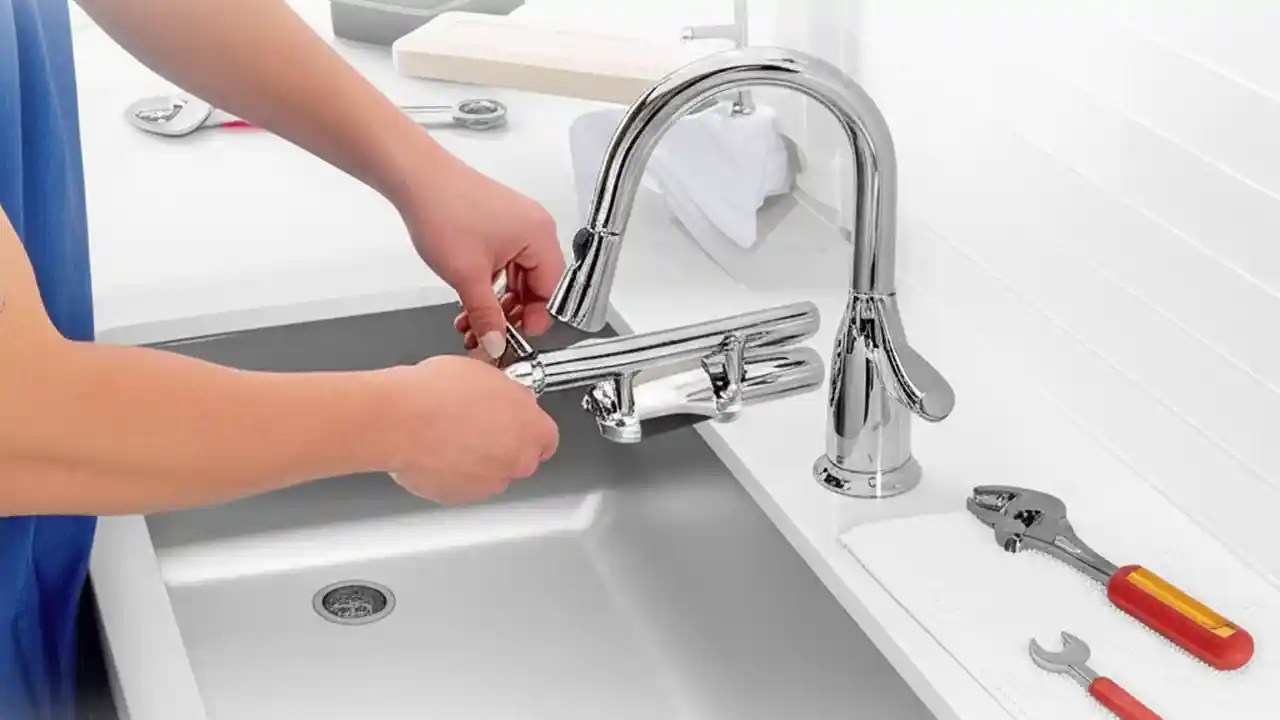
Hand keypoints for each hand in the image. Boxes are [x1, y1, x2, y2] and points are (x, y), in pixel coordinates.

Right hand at [379, 355, 557, 504]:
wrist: (401, 420)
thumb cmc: (439, 393)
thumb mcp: (485, 375)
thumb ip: (506, 394)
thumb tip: (502, 397)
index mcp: (533, 430)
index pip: (546, 438)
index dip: (525, 427)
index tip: (512, 420)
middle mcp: (517, 462)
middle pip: (519, 458)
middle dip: (502, 445)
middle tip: (475, 424)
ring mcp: (488, 484)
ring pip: (489, 473)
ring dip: (476, 460)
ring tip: (449, 435)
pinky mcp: (457, 498)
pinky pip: (460, 485)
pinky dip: (451, 472)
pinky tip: (435, 450)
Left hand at [397, 152, 563, 358]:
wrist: (416, 177)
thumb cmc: (444, 211)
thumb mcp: (468, 277)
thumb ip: (486, 316)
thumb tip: (496, 344)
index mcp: (540, 237)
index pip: (551, 290)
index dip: (533, 318)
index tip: (514, 338)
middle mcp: (534, 227)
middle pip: (535, 284)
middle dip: (510, 313)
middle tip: (490, 333)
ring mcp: (516, 223)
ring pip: (516, 276)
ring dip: (495, 301)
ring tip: (471, 321)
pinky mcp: (497, 222)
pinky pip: (503, 261)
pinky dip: (489, 282)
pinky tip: (468, 298)